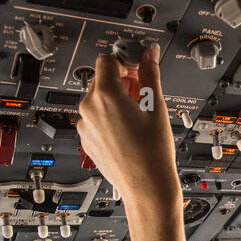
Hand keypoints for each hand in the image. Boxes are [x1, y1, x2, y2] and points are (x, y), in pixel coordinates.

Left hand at [75, 46, 179, 211]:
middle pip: (101, 80)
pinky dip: (108, 119)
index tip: (137, 70)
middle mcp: (89, 109)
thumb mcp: (156, 106)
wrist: (146, 186)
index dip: (125, 63)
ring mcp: (85, 126)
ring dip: (114, 101)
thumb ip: (150, 73)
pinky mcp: (86, 140)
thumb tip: (148, 54)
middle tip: (141, 95)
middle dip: (121, 82)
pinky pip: (95, 119)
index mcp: (105, 95)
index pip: (107, 60)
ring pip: (97, 100)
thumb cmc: (152, 152)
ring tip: (136, 117)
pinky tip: (127, 131)